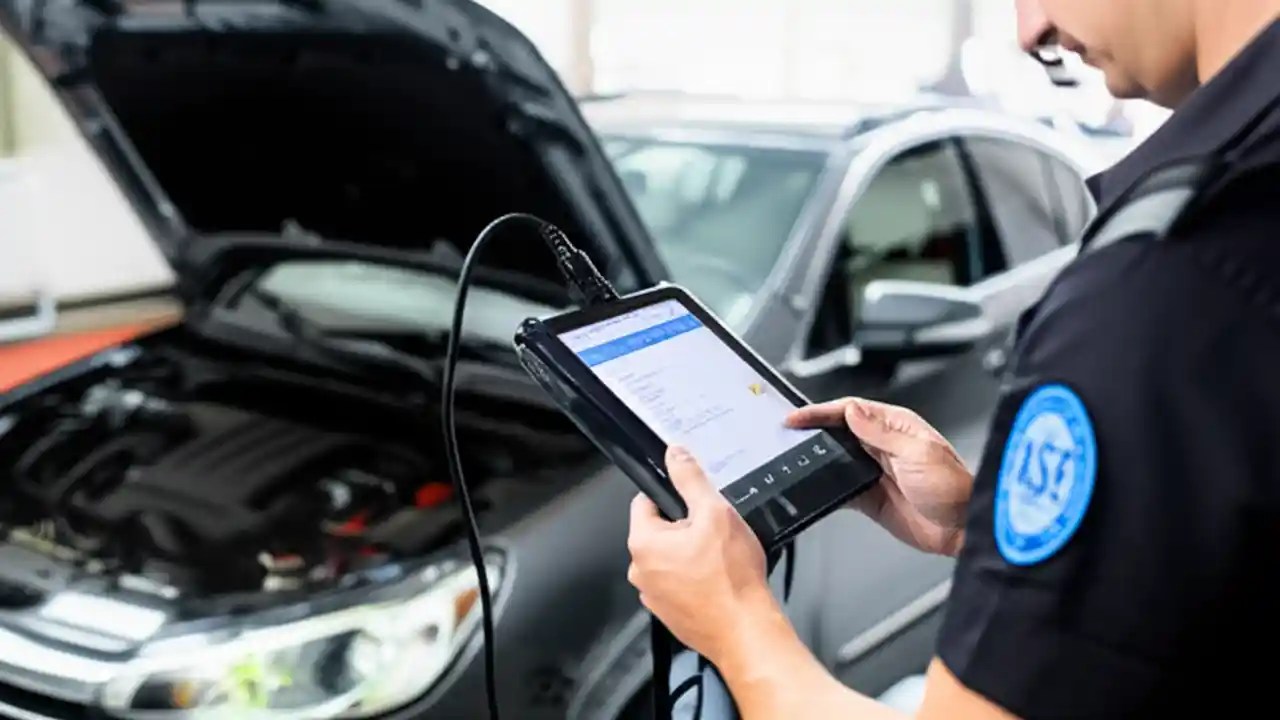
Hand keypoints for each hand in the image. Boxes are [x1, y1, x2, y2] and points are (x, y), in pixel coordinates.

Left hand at [627, 446, 778, 664]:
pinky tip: (719, 580)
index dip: (671, 495)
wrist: (746, 631)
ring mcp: (654, 595)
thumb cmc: (731, 580)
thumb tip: (675, 455)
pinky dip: (695, 578)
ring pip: (670, 558)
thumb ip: (691, 480)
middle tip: (714, 532)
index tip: (692, 501)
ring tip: (719, 559)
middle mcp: (640, 571)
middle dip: (685, 527)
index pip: (644, 502)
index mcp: (643, 543)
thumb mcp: (715, 513)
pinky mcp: (670, 613)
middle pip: (659, 531)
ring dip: (691, 553)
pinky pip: (679, 583)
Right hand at [787, 397, 972, 555]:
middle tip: (788, 433)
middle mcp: (884, 446)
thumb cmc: (954, 488)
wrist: (964, 529)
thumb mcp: (917, 453)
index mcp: (896, 427)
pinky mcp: (871, 497)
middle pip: (840, 431)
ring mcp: (876, 471)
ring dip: (818, 458)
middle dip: (813, 430)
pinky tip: (815, 486)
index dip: (820, 412)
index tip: (798, 417)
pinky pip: (842, 488)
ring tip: (794, 457)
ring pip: (837, 458)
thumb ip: (881, 432)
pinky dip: (826, 486)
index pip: (850, 411)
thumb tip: (853, 411)